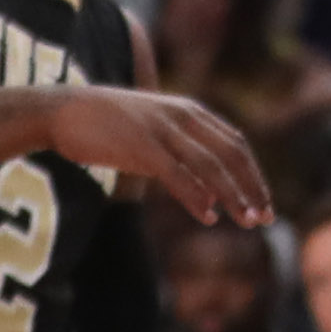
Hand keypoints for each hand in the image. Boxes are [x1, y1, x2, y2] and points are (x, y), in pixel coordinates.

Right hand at [47, 84, 273, 225]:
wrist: (64, 110)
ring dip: (233, 195)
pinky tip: (209, 216)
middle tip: (265, 217)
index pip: (234, 142)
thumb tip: (209, 191)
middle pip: (231, 152)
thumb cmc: (109, 124)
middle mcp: (182, 116)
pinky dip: (197, 196)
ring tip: (247, 221)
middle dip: (252, 186)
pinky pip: (178, 174)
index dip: (253, 172)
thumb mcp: (154, 131)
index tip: (264, 201)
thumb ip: (181, 153)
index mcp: (188, 111)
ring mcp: (162, 130)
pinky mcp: (142, 146)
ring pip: (211, 164)